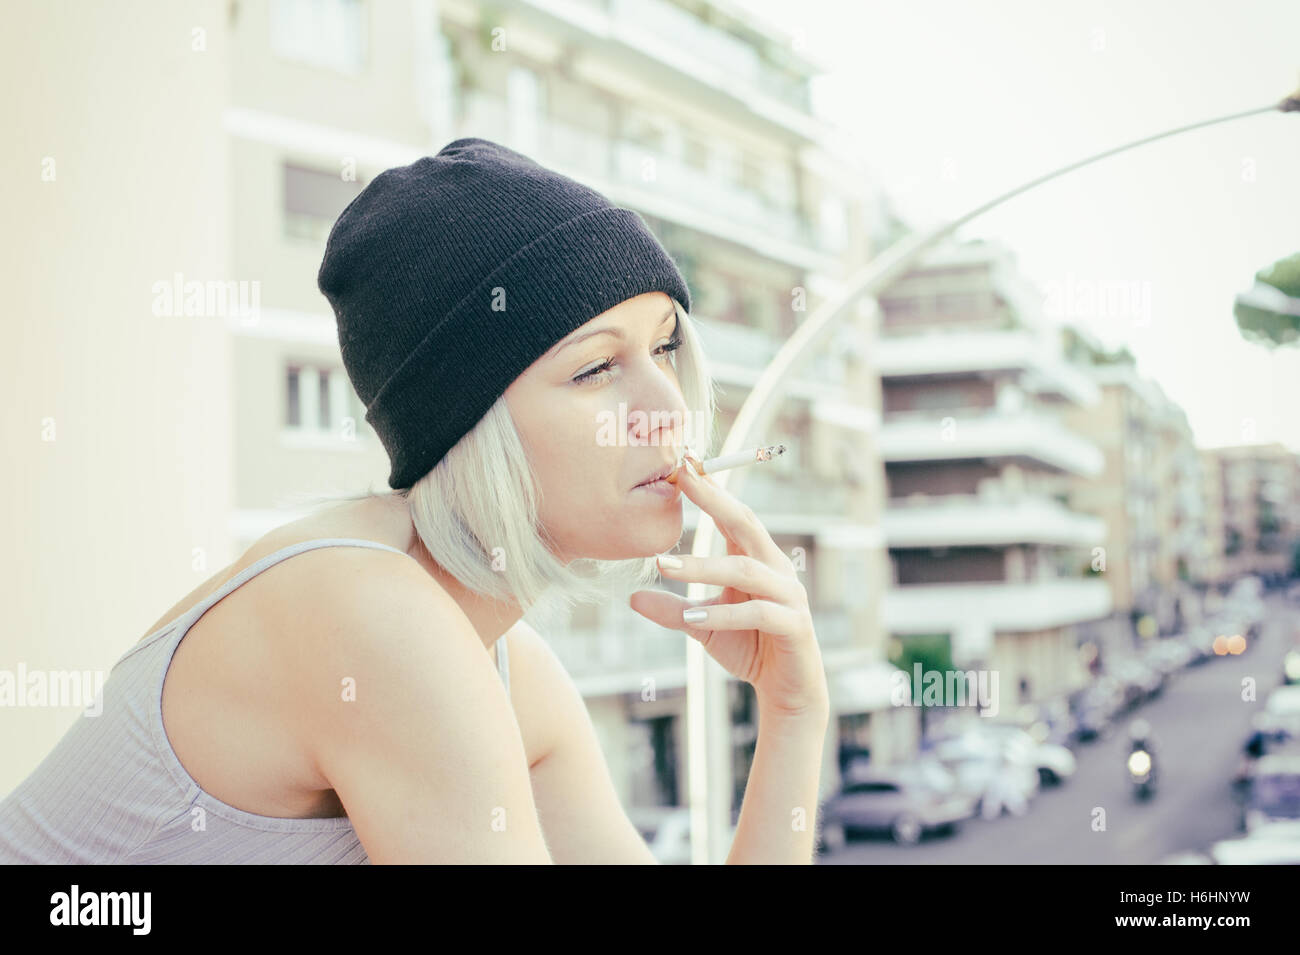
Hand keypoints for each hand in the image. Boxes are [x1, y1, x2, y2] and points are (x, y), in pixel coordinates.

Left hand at [628, 452, 829, 719]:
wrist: (787, 691)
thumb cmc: (749, 647)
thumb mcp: (701, 627)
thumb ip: (672, 610)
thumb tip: (632, 596)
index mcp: (755, 559)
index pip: (732, 515)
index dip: (710, 489)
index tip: (683, 462)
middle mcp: (775, 569)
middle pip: (745, 524)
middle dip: (714, 499)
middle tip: (681, 479)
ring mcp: (789, 596)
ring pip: (744, 570)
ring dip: (703, 566)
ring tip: (664, 566)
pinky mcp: (794, 625)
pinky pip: (759, 613)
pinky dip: (724, 614)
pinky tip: (692, 615)